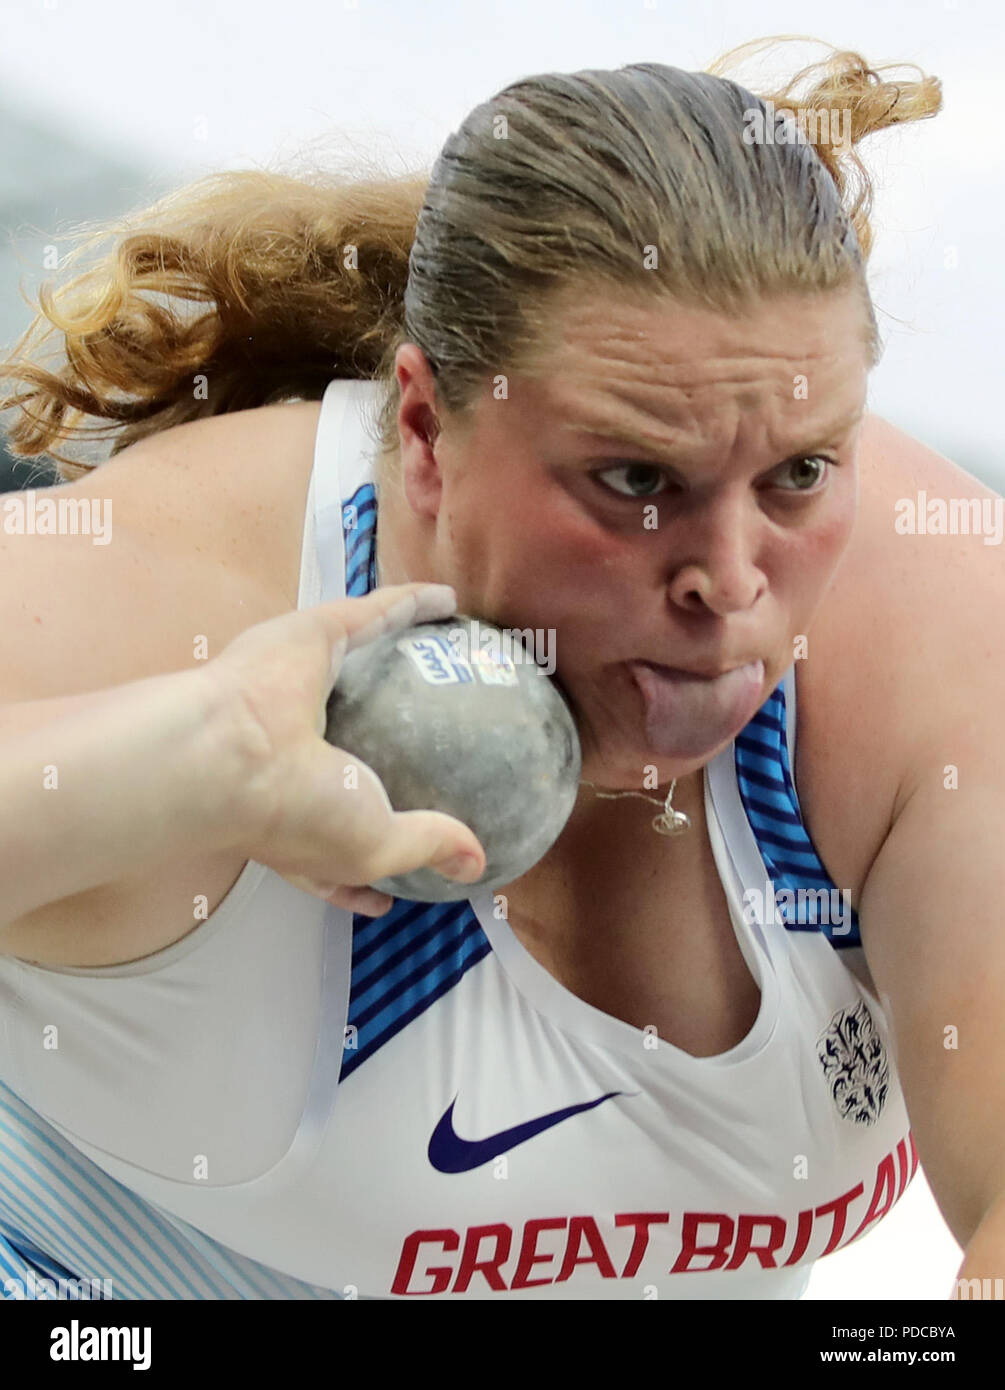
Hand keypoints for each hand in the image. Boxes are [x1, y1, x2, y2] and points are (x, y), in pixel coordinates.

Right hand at [201, 582, 486, 915]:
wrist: (233, 752)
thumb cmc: (297, 811)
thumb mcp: (375, 847)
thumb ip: (428, 845)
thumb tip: (476, 864)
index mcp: (304, 811)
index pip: (342, 839)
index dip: (371, 856)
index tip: (403, 870)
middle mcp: (302, 745)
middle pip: (358, 736)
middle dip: (393, 736)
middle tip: (444, 736)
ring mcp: (308, 688)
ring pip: (368, 666)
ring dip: (408, 654)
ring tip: (455, 656)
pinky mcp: (315, 635)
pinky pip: (375, 614)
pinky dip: (412, 604)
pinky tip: (449, 602)